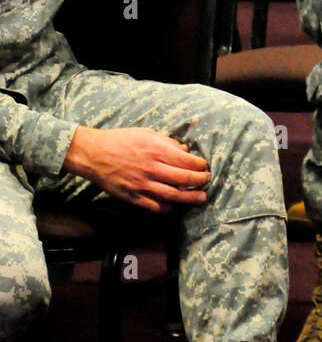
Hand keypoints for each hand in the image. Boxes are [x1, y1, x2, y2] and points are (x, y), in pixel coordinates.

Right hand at [63, 126, 209, 213]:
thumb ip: (167, 142)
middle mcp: (151, 169)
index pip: (186, 161)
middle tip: (207, 181)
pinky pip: (155, 207)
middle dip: (199, 182)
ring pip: (172, 196)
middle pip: (183, 180)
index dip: (199, 165)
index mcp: (156, 150)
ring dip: (189, 198)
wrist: (94, 154)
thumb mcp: (146, 133)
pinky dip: (168, 208)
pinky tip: (176, 206)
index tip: (204, 166)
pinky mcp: (133, 197)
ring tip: (200, 198)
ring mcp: (142, 185)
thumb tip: (184, 149)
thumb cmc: (121, 140)